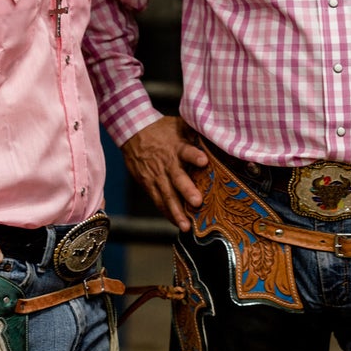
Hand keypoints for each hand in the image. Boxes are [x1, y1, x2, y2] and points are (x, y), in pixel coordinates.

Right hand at [121, 116, 207, 231]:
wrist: (133, 132)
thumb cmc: (161, 130)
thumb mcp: (178, 124)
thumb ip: (196, 129)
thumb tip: (217, 130)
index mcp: (177, 147)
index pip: (187, 151)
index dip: (195, 156)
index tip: (204, 161)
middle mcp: (167, 164)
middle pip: (177, 178)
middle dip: (187, 191)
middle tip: (197, 202)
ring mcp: (157, 176)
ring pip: (167, 195)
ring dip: (176, 212)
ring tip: (185, 226)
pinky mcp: (148, 184)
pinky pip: (158, 201)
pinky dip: (167, 213)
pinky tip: (176, 223)